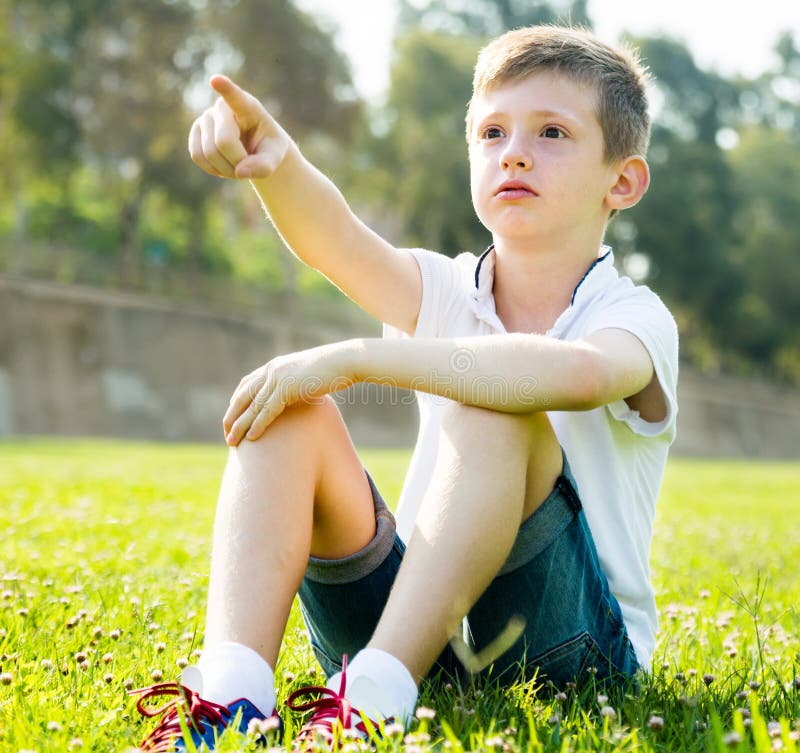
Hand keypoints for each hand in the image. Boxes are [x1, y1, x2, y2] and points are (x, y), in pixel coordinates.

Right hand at [188, 75, 290, 179]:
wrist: (255, 148)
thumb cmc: (268, 147)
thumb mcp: (275, 157)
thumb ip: (265, 165)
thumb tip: (240, 172)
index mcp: (247, 106)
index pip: (235, 96)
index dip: (225, 88)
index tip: (216, 80)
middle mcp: (222, 107)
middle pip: (223, 141)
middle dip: (237, 161)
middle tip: (249, 166)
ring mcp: (205, 118)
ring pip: (208, 152)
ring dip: (227, 169)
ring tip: (240, 167)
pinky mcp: (195, 132)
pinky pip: (198, 156)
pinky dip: (214, 169)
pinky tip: (226, 166)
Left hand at [222, 342, 359, 445]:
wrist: (347, 361)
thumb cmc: (333, 370)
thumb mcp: (309, 376)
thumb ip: (296, 385)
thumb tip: (295, 396)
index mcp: (275, 366)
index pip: (247, 385)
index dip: (237, 403)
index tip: (233, 420)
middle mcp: (272, 370)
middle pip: (242, 396)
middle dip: (232, 417)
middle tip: (227, 435)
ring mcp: (279, 378)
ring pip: (251, 406)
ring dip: (239, 425)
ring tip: (232, 441)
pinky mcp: (287, 388)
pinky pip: (267, 410)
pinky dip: (257, 425)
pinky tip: (251, 438)